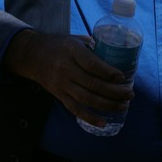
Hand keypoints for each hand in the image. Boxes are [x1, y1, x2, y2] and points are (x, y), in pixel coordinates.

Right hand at [3, 30, 133, 129]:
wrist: (31, 55)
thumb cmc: (57, 45)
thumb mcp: (74, 38)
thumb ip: (92, 46)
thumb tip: (115, 54)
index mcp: (71, 51)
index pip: (91, 63)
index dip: (108, 72)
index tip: (122, 77)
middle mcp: (66, 68)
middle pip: (93, 84)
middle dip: (114, 91)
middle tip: (130, 94)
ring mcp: (61, 83)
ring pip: (87, 98)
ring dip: (107, 104)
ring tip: (123, 106)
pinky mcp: (58, 94)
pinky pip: (74, 109)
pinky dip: (89, 117)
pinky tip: (103, 122)